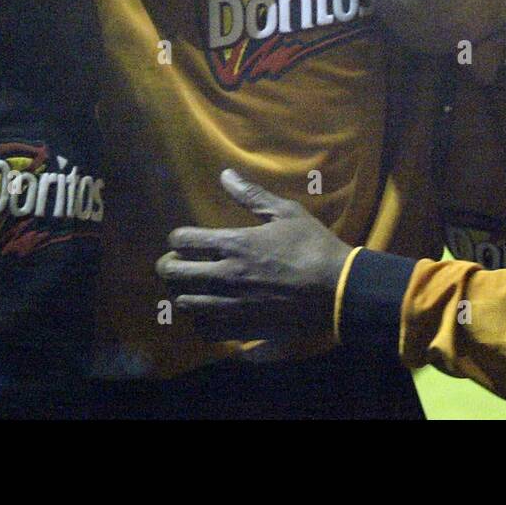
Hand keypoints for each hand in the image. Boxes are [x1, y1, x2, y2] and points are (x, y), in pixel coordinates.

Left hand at [156, 169, 353, 340]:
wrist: (338, 290)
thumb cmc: (313, 246)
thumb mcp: (286, 212)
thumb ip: (252, 195)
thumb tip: (225, 174)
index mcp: (235, 244)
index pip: (183, 240)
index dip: (177, 238)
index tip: (183, 239)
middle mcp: (226, 276)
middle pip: (174, 273)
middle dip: (168, 265)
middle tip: (174, 263)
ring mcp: (233, 306)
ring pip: (185, 303)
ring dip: (181, 292)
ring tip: (189, 287)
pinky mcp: (244, 328)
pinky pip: (206, 330)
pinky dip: (199, 321)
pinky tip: (208, 312)